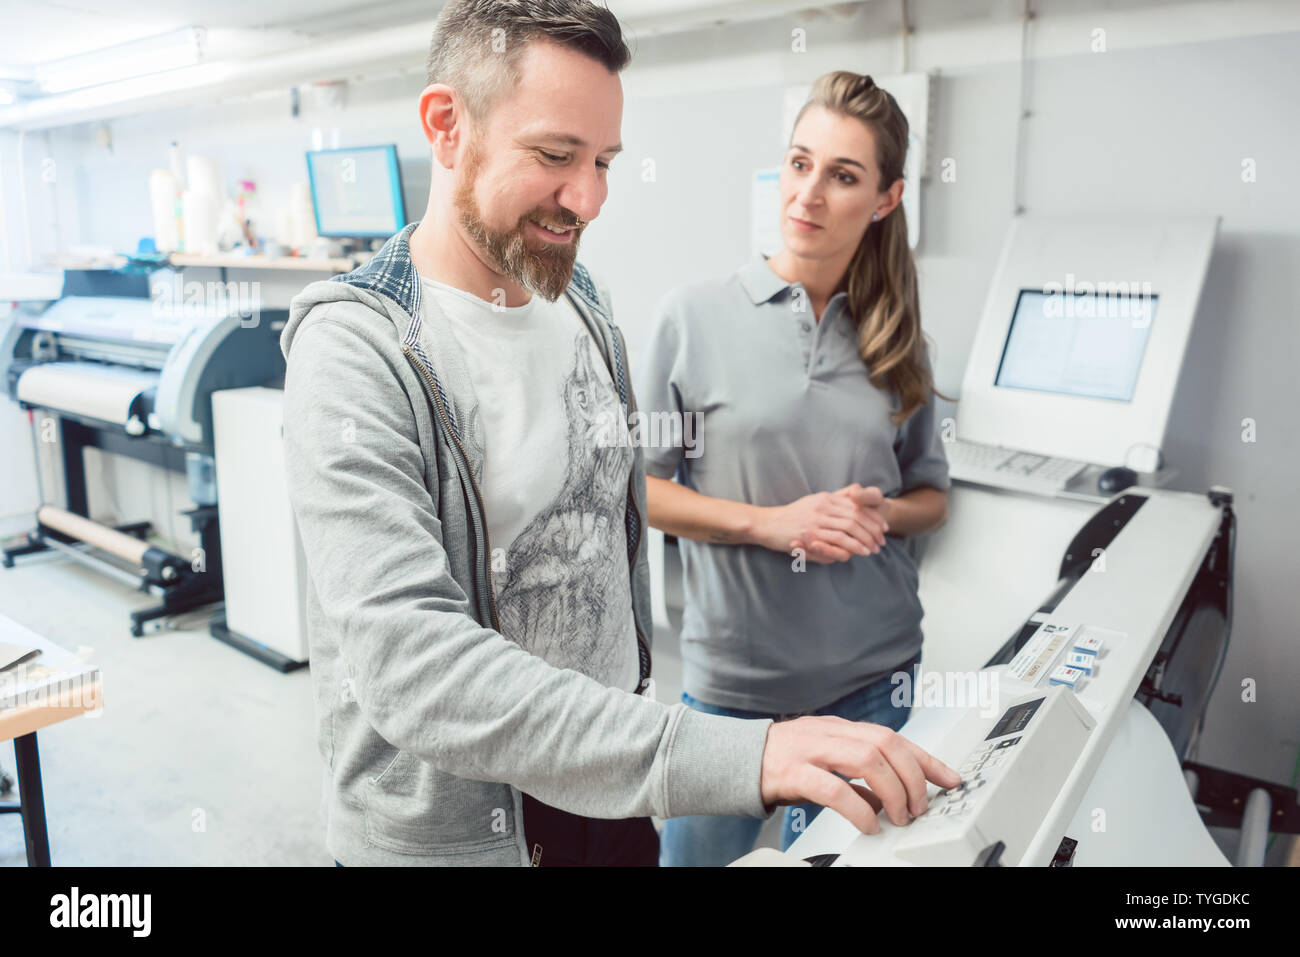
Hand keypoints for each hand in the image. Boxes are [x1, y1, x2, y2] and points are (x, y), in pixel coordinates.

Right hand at [759, 716, 960, 833]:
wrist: (736, 759)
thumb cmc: (782, 760)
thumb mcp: (825, 760)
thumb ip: (856, 773)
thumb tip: (888, 798)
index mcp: (841, 728)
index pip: (894, 737)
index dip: (926, 758)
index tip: (949, 778)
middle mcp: (830, 732)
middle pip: (886, 744)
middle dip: (912, 777)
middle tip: (919, 806)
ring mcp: (811, 749)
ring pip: (866, 760)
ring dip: (892, 792)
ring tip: (899, 816)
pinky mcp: (792, 772)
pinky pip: (834, 788)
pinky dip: (858, 808)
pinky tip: (868, 824)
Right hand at [788, 484, 889, 562]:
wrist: (768, 524)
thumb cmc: (792, 516)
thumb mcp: (814, 501)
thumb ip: (835, 498)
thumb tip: (857, 491)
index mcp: (826, 497)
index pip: (857, 505)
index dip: (873, 517)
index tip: (883, 528)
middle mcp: (823, 505)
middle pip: (857, 515)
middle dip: (873, 530)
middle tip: (881, 542)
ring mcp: (817, 518)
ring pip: (850, 527)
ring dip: (865, 540)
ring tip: (873, 549)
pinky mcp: (811, 533)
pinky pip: (838, 539)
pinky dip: (853, 546)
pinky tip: (860, 552)